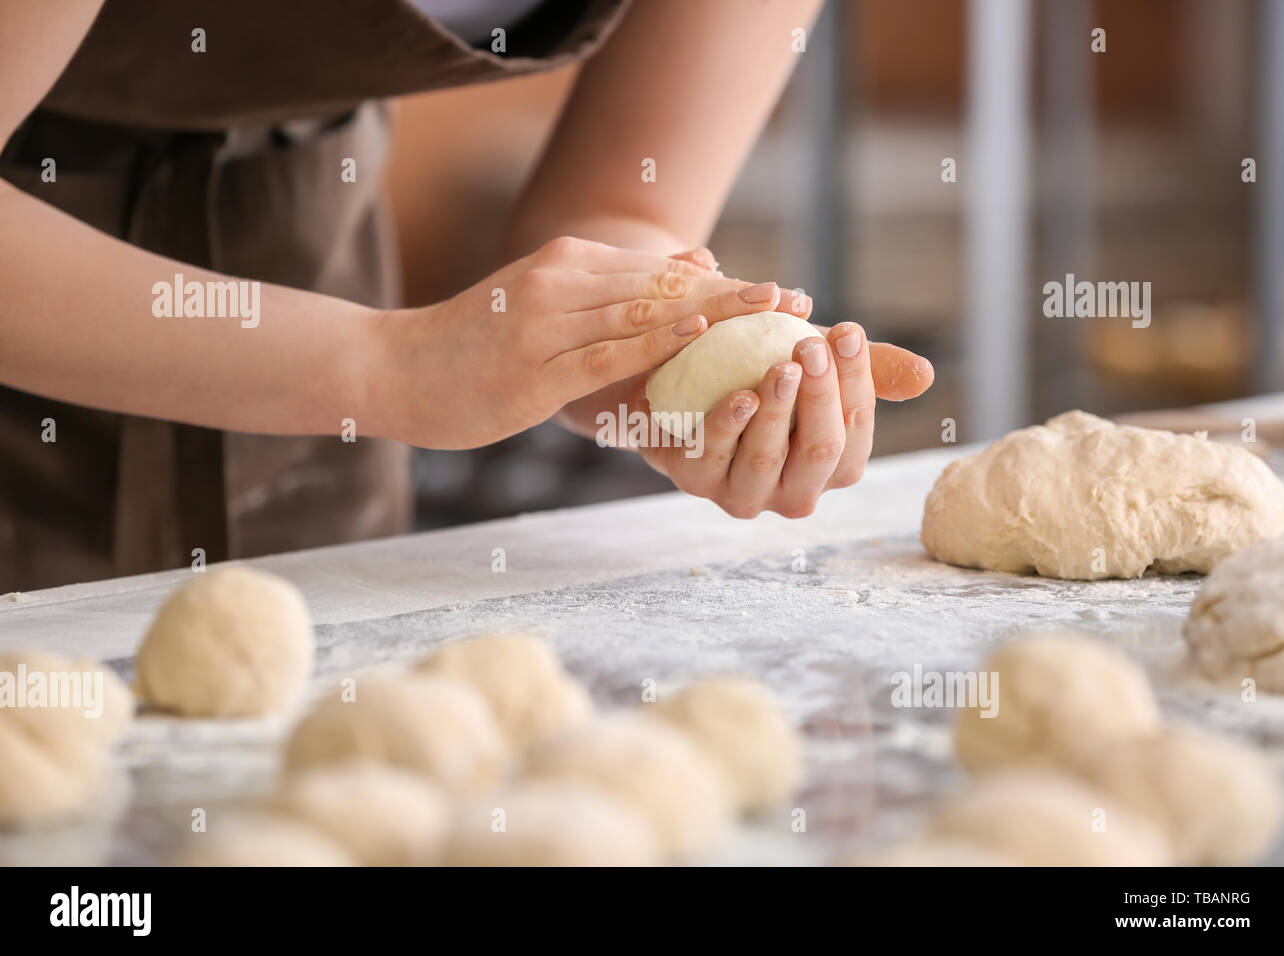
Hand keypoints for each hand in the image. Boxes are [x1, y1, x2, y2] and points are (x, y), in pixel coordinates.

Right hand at [370, 236, 801, 448]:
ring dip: (713, 316)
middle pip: (666, 287)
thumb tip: (696, 266)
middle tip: (798, 301)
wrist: (394, 369)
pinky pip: (605, 354)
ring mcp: (545, 325)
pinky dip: (656, 344)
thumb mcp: (547, 302)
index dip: (729, 284)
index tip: (785, 295)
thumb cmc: (474, 343)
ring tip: (771, 318)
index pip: (664, 273)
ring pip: (644, 314)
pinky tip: (699, 339)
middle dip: (737, 296)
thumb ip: (618, 288)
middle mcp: (561, 283)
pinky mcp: (532, 370)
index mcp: (569, 264)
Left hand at [634, 321, 934, 517]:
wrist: (682, 382)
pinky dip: (729, 423)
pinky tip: (740, 393)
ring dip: (778, 411)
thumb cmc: (761, 374)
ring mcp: (745, 494)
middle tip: (812, 346)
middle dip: (820, 396)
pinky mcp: (697, 483)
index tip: (846, 330)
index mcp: (833, 467)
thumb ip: (863, 369)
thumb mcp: (813, 366)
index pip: (857, 427)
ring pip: (768, 458)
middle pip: (821, 448)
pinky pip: (715, 455)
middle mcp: (796, 491)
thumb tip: (925, 376)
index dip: (856, 379)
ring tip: (781, 366)